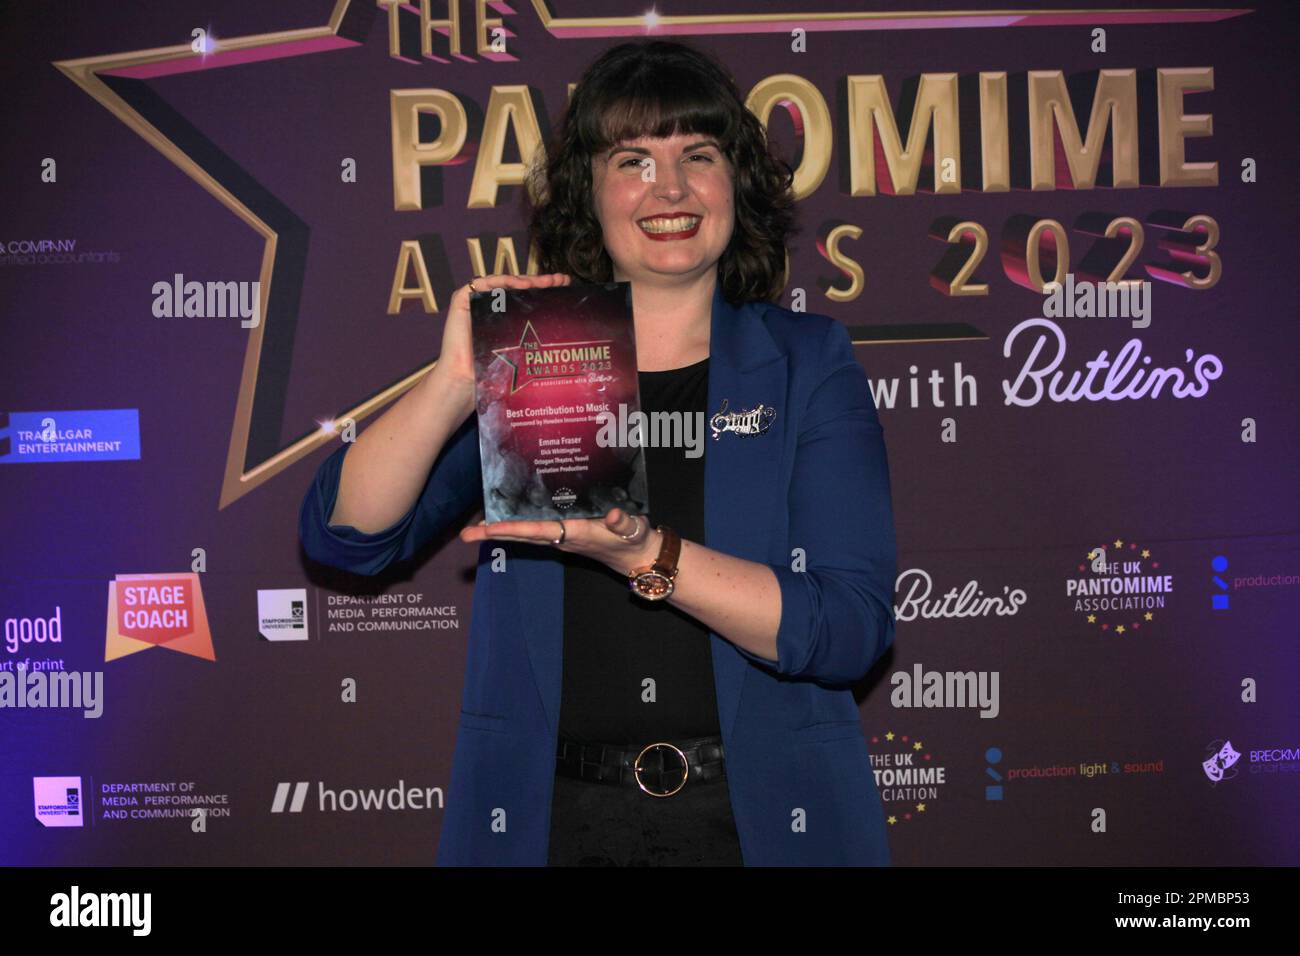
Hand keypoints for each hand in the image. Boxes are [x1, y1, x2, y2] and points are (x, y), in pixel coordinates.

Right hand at [435, 271, 572, 406]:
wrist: (467, 380)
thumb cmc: (493, 370)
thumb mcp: (521, 349)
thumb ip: (535, 337)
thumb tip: (565, 332)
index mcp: (505, 315)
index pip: (527, 297)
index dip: (545, 289)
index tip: (565, 284)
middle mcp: (491, 306)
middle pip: (517, 288)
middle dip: (540, 282)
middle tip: (559, 280)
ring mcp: (476, 301)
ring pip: (502, 283)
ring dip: (524, 280)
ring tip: (542, 282)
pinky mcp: (461, 300)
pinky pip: (481, 284)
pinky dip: (500, 281)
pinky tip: (518, 285)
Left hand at [458, 508, 658, 575]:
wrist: (636, 556)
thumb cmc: (634, 540)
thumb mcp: (633, 529)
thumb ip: (623, 521)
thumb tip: (615, 514)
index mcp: (574, 533)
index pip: (537, 531)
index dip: (513, 529)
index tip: (490, 529)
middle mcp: (561, 537)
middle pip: (521, 536)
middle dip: (494, 535)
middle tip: (465, 534)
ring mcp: (560, 537)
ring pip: (524, 534)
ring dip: (500, 532)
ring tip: (475, 528)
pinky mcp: (563, 534)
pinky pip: (533, 531)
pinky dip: (516, 527)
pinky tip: (504, 521)